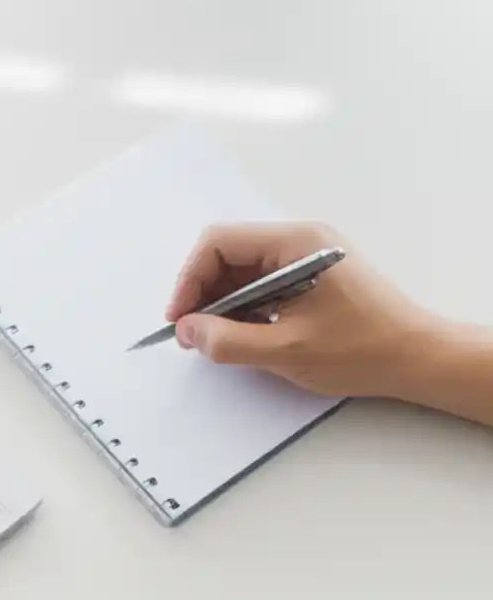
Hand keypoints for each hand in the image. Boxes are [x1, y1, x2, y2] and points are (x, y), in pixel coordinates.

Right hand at [166, 222, 436, 398]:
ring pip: (242, 271)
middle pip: (228, 254)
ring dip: (222, 303)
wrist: (420, 359)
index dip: (190, 280)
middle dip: (203, 293)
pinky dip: (244, 308)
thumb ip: (228, 341)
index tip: (180, 319)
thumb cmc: (362, 350)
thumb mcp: (287, 350)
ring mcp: (306, 257)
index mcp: (296, 243)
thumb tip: (188, 330)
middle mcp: (299, 240)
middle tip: (193, 334)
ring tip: (217, 339)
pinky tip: (244, 335)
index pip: (220, 243)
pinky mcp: (310, 277)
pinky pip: (261, 284)